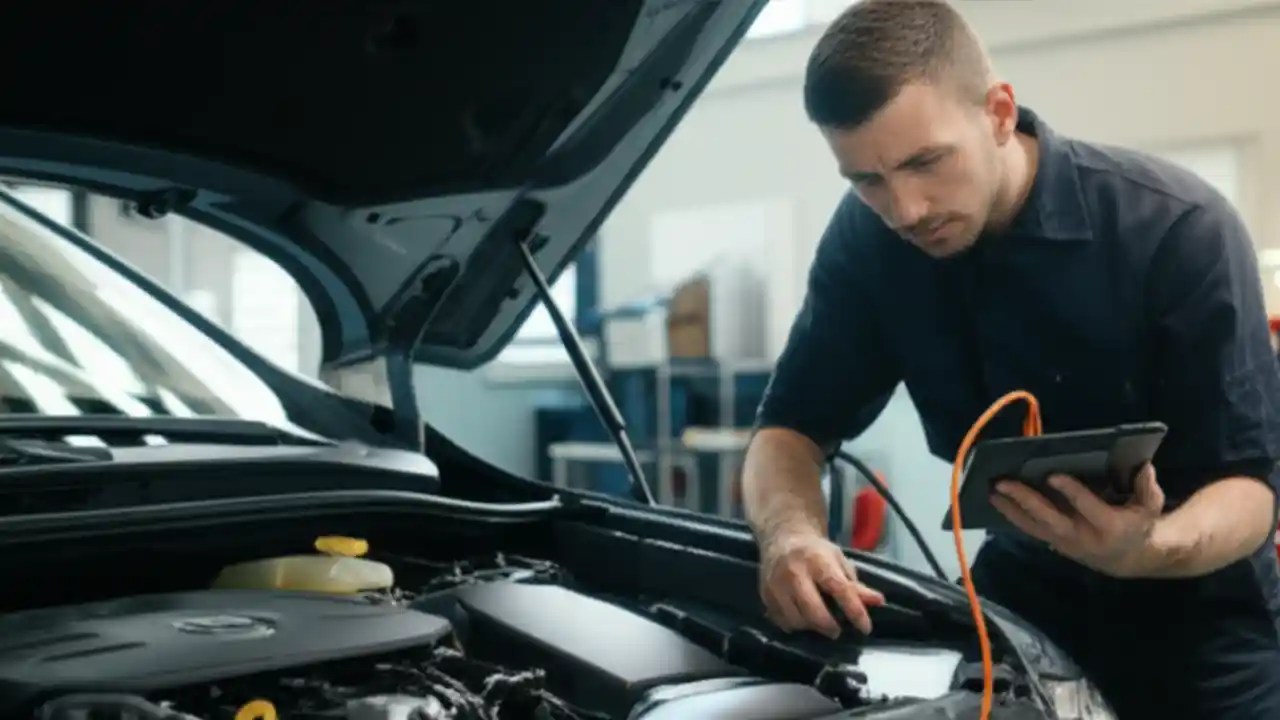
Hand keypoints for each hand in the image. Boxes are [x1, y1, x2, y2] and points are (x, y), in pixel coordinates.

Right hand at [758, 528, 885, 637]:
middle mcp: (794, 572)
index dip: (855, 610)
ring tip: (819, 622)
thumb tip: (878, 601)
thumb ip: (856, 584)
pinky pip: (781, 621)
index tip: (865, 628)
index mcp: (818, 560)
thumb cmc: (815, 552)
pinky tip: (802, 618)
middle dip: (830, 626)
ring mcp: (776, 583)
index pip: (839, 589)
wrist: (782, 536)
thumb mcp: (838, 561)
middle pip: (814, 611)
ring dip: (811, 627)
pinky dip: (795, 625)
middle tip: (837, 630)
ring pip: (796, 620)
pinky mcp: (765, 594)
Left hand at [990, 463, 1165, 576]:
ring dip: (1010, 509)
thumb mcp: (1150, 507)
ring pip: (1034, 526)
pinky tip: (997, 502)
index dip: (1072, 492)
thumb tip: (1144, 466)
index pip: (1088, 508)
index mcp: (1109, 526)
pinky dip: (1013, 517)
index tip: (1053, 475)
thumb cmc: (1137, 524)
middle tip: (1004, 482)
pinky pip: (1030, 531)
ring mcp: (1065, 542)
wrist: (1127, 559)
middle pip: (1050, 518)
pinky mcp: (1054, 543)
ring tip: (991, 491)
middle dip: (1026, 500)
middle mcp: (1083, 537)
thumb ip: (1147, 488)